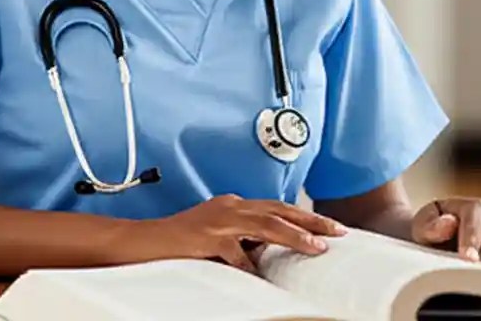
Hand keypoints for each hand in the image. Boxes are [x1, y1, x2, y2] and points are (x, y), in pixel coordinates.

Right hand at [121, 193, 347, 273]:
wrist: (142, 242)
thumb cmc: (177, 243)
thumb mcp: (216, 238)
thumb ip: (241, 241)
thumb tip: (267, 254)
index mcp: (232, 205)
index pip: (276, 208)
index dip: (304, 216)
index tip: (329, 227)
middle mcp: (229, 207)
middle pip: (278, 210)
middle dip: (310, 220)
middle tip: (338, 231)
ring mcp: (218, 221)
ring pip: (265, 223)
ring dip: (294, 234)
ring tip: (317, 245)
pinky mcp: (207, 237)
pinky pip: (236, 253)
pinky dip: (250, 265)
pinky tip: (262, 275)